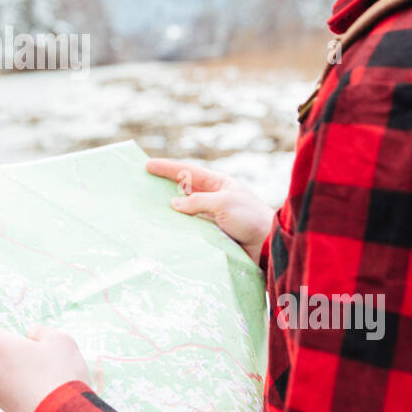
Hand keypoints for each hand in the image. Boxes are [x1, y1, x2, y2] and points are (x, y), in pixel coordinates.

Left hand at [0, 289, 91, 411]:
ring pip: (10, 371)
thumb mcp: (60, 342)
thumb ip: (43, 333)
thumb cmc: (60, 378)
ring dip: (27, 369)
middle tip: (43, 348)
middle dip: (16, 346)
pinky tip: (53, 391)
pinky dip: (32, 387)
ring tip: (56, 374)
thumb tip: (32, 337)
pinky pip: (18, 390)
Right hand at [146, 157, 274, 258]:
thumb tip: (174, 204)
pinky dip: (178, 228)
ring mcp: (213, 217)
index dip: (168, 168)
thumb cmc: (250, 218)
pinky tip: (165, 230)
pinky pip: (191, 228)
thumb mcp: (224, 202)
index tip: (147, 165)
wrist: (268, 246)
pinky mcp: (213, 235)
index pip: (189, 172)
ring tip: (148, 210)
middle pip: (185, 190)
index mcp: (220, 184)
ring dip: (170, 210)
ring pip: (186, 211)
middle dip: (165, 187)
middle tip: (143, 185)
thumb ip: (197, 201)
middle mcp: (215, 198)